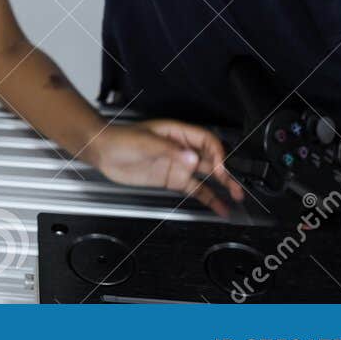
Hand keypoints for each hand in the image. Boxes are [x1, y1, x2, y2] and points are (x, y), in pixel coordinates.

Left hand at [89, 120, 244, 217]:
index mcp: (178, 133)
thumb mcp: (145, 143)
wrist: (103, 152)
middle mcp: (181, 148)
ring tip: (236, 198)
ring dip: (222, 186)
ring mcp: (178, 164)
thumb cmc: (120, 139)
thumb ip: (170, 151)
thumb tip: (192, 158)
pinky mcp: (172, 179)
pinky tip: (218, 206)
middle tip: (237, 188)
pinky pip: (194, 189)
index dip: (217, 154)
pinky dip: (207, 198)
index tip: (220, 169)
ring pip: (206, 175)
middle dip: (226, 172)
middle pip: (211, 159)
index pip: (207, 141)